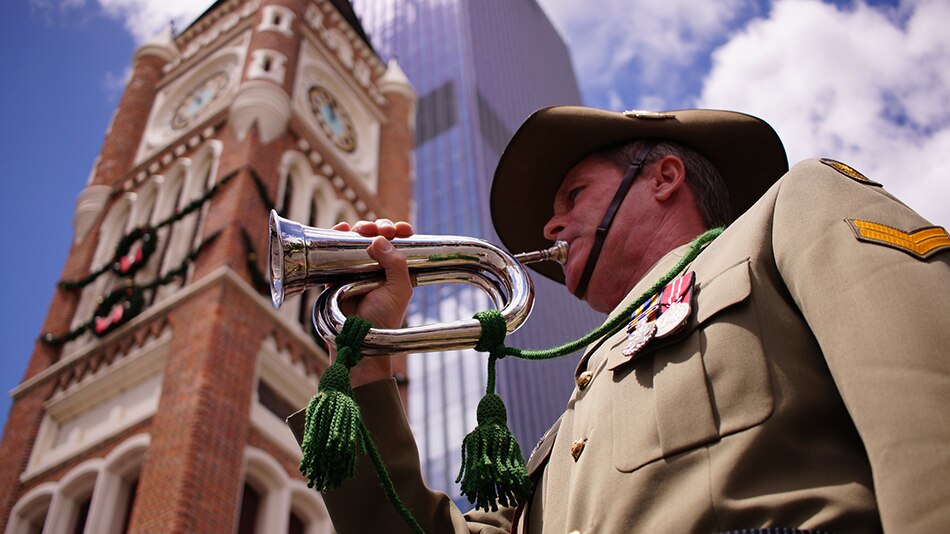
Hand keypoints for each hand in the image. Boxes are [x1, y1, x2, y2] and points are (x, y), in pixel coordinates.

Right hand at [331, 219, 413, 386]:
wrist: (359, 340)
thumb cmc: (384, 319)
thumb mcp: (399, 290)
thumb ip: (396, 264)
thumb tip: (378, 238)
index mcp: (395, 270)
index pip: (398, 244)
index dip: (400, 232)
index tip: (402, 229)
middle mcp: (376, 267)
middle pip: (376, 237)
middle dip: (378, 227)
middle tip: (378, 229)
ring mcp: (355, 270)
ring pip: (356, 241)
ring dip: (359, 229)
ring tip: (361, 229)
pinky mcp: (336, 275)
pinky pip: (335, 251)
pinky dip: (337, 236)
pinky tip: (341, 229)